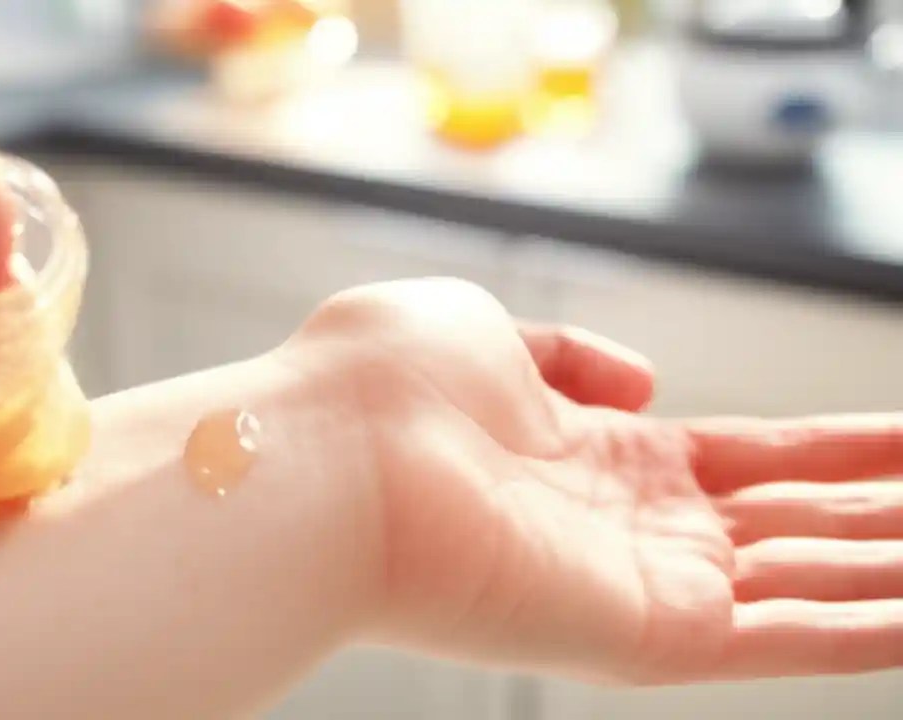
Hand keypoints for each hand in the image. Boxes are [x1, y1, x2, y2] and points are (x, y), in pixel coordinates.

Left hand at [286, 278, 902, 684]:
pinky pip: (786, 640)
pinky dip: (868, 628)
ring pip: (806, 585)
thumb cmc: (380, 385)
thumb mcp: (482, 329)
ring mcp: (640, 584)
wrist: (328, 456)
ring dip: (892, 567)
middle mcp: (626, 525)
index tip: (900, 441)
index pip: (741, 458)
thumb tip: (638, 379)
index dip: (829, 452)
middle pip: (790, 522)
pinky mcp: (643, 637)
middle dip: (877, 509)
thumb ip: (566, 353)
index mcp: (593, 452)